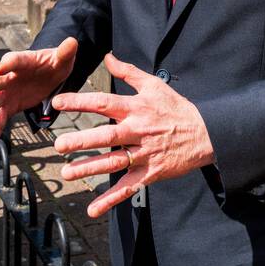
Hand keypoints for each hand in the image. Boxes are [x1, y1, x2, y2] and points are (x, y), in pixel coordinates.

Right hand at [0, 37, 77, 156]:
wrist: (50, 73)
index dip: (7, 65)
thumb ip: (65, 52)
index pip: (13, 61)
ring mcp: (6, 92)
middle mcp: (8, 76)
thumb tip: (72, 42)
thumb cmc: (54, 63)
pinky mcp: (8, 106)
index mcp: (23, 61)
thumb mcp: (62, 58)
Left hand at [51, 53, 214, 218]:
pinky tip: (93, 209)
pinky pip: (128, 188)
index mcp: (136, 109)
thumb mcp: (155, 85)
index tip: (58, 102)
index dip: (80, 102)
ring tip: (68, 173)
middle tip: (59, 144)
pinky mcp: (150, 173)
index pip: (104, 103)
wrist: (206, 134)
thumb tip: (108, 56)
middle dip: (82, 140)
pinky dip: (110, 200)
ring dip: (90, 169)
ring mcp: (144, 154)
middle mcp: (138, 131)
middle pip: (107, 136)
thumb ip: (128, 72)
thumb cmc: (177, 108)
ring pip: (114, 162)